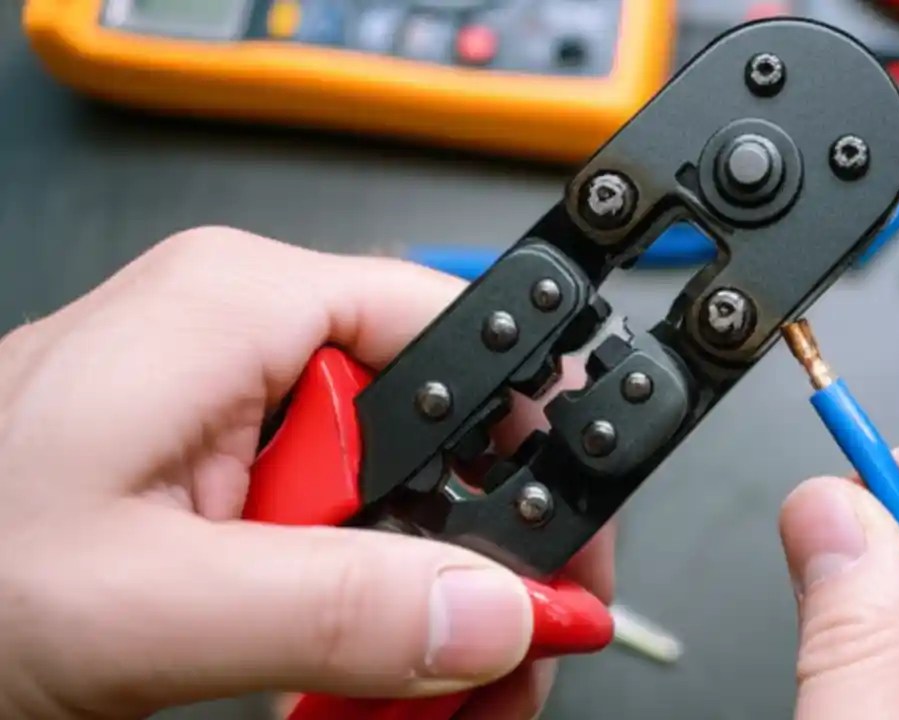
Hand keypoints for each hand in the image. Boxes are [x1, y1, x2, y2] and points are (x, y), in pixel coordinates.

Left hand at [0, 227, 613, 718]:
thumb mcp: (140, 603)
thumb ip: (331, 607)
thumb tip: (492, 609)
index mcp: (239, 308)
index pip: (457, 334)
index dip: (530, 444)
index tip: (562, 556)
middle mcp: (250, 348)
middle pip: (444, 445)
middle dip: (482, 567)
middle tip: (495, 669)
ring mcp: (239, 421)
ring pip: (401, 514)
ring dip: (426, 618)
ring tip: (423, 707)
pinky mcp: (226, 486)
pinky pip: (340, 547)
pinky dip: (366, 628)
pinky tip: (356, 692)